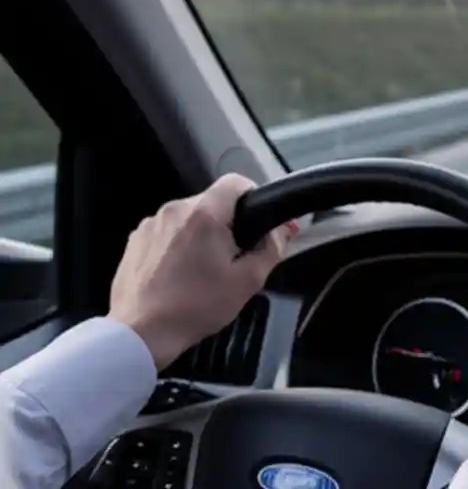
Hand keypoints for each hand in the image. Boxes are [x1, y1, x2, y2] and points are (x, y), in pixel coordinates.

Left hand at [107, 173, 297, 369]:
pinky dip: (178, 245)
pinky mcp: (135, 240)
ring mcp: (150, 224)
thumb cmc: (196, 306)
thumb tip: (283, 229)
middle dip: (228, 223)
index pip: (236, 182)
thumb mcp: (248, 281)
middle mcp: (174, 210)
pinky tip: (179, 274)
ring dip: (201, 234)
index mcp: (204, 214)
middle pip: (212, 202)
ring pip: (189, 218)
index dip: (253, 197)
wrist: (141, 333)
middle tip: (235, 257)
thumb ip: (272, 248)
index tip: (258, 223)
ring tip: (204, 270)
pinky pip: (167, 231)